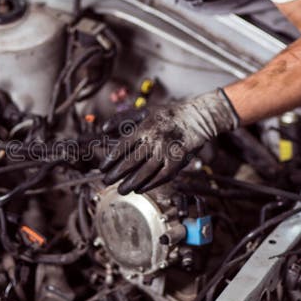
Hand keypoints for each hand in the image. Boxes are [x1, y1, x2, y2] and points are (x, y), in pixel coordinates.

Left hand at [101, 89, 238, 193]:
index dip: (110, 160)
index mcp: (144, 128)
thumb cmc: (168, 114)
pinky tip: (140, 189)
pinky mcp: (177, 161)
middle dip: (116, 174)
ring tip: (121, 190)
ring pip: (144, 173)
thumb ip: (122, 119)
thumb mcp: (144, 111)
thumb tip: (103, 129)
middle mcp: (153, 141)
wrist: (197, 118)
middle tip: (107, 181)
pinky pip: (161, 177)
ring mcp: (166, 152)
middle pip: (130, 162)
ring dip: (130, 183)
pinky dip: (150, 184)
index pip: (122, 147)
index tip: (103, 168)